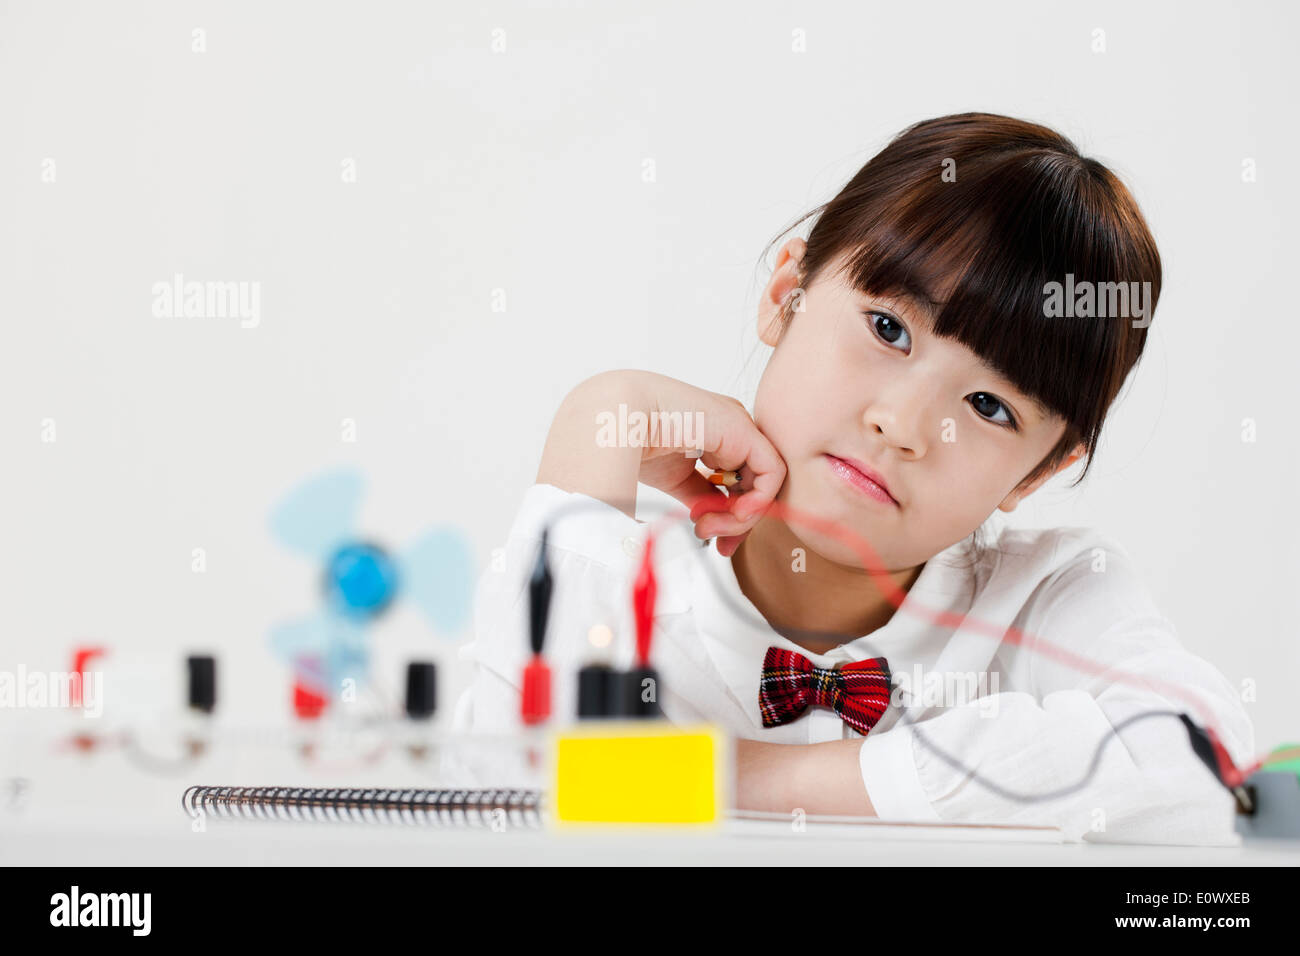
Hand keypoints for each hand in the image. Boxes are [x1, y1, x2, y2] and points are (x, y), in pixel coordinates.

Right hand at [635, 374, 785, 556]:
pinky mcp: (745, 431)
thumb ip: (700, 498)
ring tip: (709, 527)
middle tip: (720, 545)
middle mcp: (732, 430)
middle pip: (753, 486)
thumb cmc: (634, 442)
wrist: (620, 424)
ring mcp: (740, 428)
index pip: (739, 483)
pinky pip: (771, 473)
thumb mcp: (675, 480)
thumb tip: (711, 520)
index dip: (732, 519)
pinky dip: (758, 500)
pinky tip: (734, 514)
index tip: (718, 545)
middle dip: (740, 524)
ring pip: (764, 483)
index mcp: (714, 436)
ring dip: (741, 517)